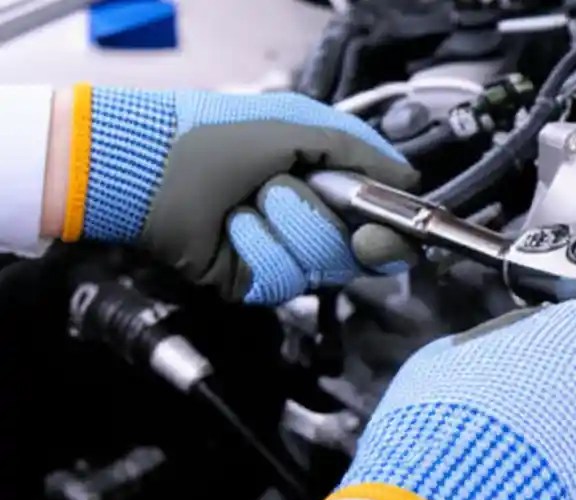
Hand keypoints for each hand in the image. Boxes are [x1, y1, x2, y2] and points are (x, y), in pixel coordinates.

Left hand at [52, 86, 419, 303]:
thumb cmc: (216, 136)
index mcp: (326, 191)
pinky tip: (232, 225)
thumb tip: (408, 180)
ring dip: (284, 222)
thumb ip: (359, 149)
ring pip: (319, 265)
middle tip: (286, 192)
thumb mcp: (297, 124)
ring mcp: (283, 258)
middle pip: (355, 253)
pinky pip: (281, 278)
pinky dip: (256, 244)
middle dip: (320, 218)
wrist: (151, 165)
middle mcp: (310, 228)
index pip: (381, 229)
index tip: (383, 231)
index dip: (391, 237)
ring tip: (248, 199)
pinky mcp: (254, 283)